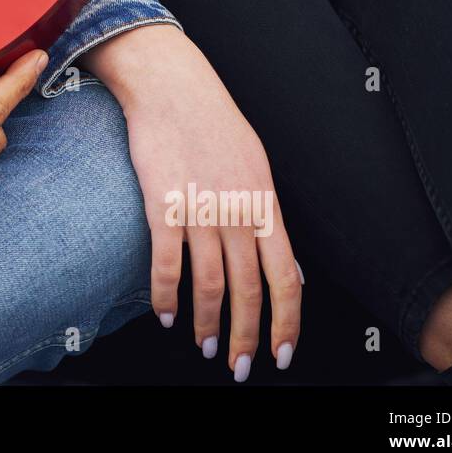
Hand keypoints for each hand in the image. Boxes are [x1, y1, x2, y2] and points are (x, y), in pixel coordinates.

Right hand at [84, 25, 301, 380]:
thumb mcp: (256, 167)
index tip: (281, 353)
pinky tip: (166, 314)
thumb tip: (289, 267)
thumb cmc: (212, 122)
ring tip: (204, 344)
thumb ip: (269, 220)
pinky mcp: (162, 205)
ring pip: (209, 283)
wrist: (171, 87)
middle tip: (237, 366)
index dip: (286, 322)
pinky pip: (165, 263)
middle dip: (245, 337)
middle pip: (247, 290)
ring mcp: (199, 210)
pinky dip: (165, 295)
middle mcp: (236, 212)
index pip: (286, 278)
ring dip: (207, 323)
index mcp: (264, 204)